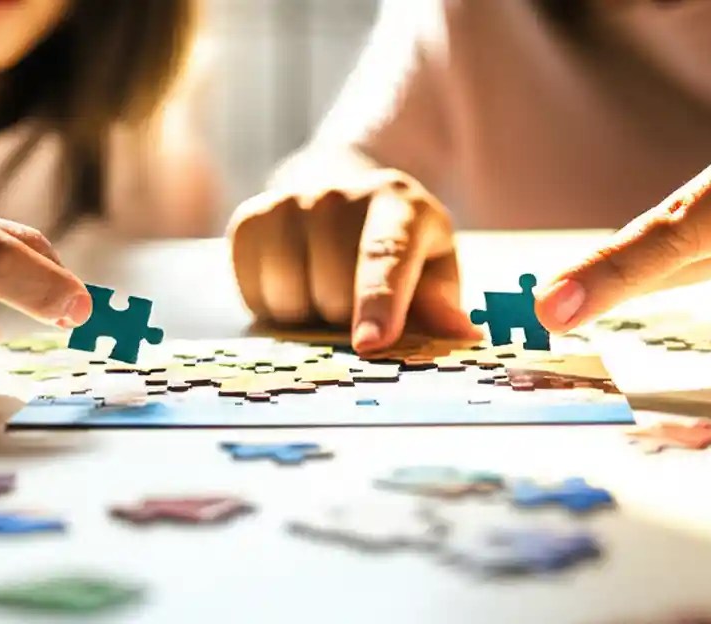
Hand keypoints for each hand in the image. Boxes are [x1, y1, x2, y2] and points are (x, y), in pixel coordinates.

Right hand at [228, 168, 477, 352]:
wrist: (339, 198)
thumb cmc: (398, 249)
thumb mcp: (431, 268)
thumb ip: (440, 302)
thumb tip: (461, 333)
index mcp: (399, 203)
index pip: (384, 255)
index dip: (378, 302)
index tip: (371, 344)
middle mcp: (339, 193)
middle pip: (333, 292)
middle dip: (346, 317)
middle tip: (356, 303)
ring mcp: (289, 201)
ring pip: (289, 297)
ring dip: (308, 313)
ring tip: (324, 290)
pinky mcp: (249, 219)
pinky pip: (253, 292)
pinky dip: (272, 305)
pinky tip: (294, 282)